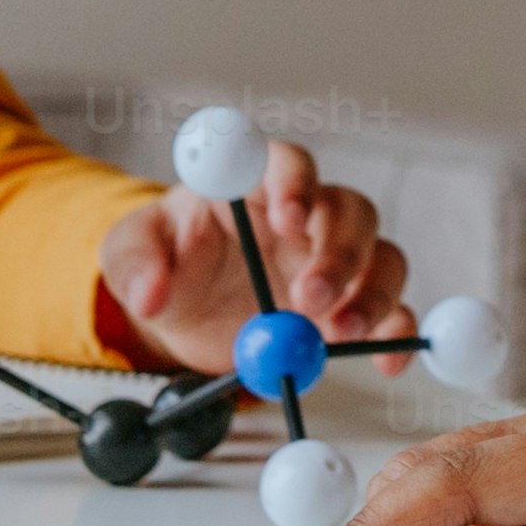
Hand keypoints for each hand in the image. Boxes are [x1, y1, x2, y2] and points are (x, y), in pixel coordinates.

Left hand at [93, 139, 404, 373]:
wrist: (186, 312)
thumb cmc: (165, 262)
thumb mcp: (128, 253)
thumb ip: (135, 265)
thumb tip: (149, 294)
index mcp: (255, 184)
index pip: (288, 162)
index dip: (295, 184)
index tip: (288, 217)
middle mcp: (309, 216)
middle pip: (348, 211)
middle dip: (337, 252)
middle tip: (308, 298)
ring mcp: (336, 260)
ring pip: (382, 256)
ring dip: (371, 293)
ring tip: (338, 333)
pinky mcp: (350, 306)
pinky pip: (392, 313)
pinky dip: (397, 337)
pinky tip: (387, 363)